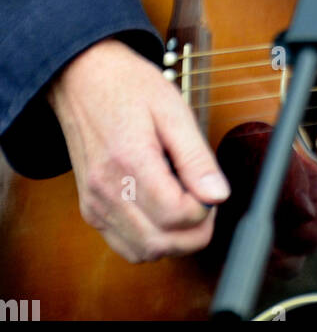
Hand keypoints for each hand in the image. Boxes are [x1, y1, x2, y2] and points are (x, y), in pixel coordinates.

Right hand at [46, 36, 230, 262]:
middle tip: (205, 200)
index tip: (210, 187)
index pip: (176, 215)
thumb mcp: (172, 108)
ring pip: (143, 252)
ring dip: (173, 240)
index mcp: (129, 161)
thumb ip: (195, 156)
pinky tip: (162, 212)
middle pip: (161, 243)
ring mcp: (95, 204)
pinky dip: (150, 240)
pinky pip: (124, 245)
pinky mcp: (90, 209)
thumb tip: (218, 195)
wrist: (83, 79)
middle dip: (195, 231)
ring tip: (185, 204)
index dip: (205, 208)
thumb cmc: (128, 86)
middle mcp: (106, 191)